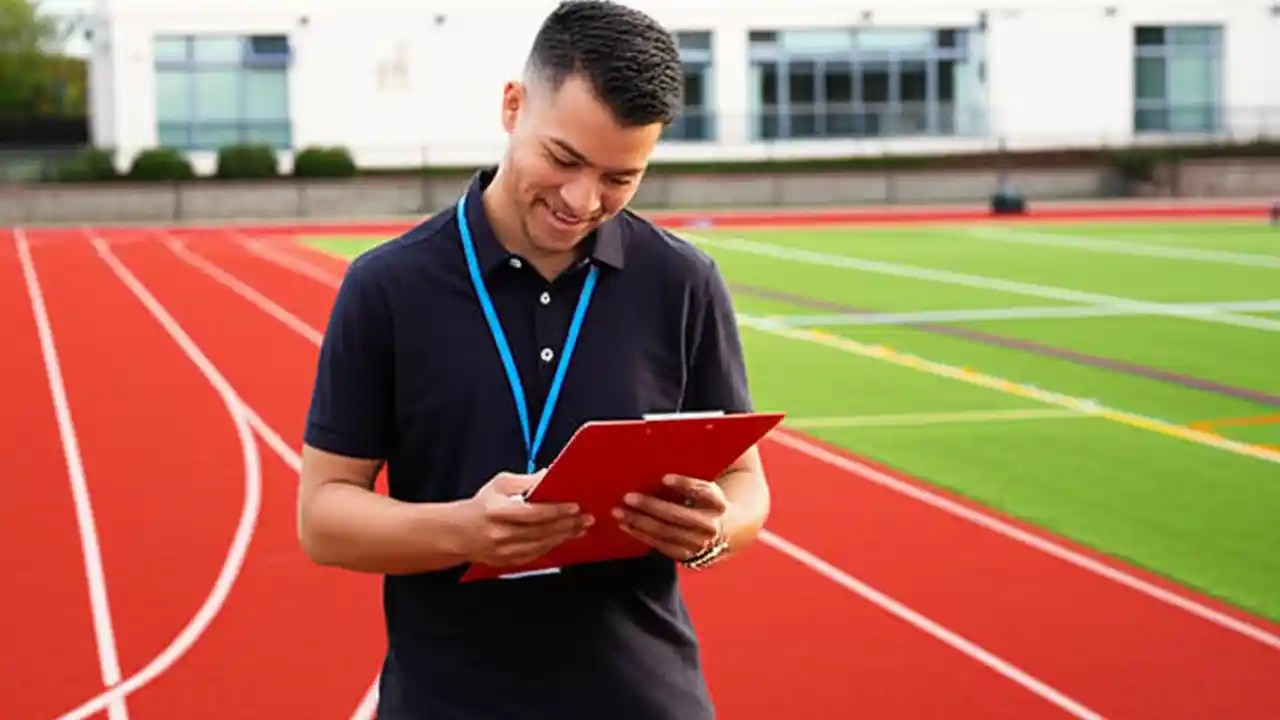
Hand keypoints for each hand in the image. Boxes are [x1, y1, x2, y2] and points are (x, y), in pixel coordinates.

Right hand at [459, 470, 593, 566]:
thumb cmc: (481, 506)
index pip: (533, 513)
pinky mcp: (509, 561)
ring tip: (580, 527)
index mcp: (498, 512)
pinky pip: (536, 555)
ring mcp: (505, 551)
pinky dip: (552, 546)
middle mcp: (501, 534)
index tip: (574, 506)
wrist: (459, 533)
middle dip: (567, 524)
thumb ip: (526, 481)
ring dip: (564, 536)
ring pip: (542, 545)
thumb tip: (550, 475)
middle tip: (586, 518)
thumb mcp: (500, 485)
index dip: (555, 510)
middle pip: (541, 531)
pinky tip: (563, 538)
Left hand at [614, 474, 727, 562]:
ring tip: (619, 511)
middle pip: (679, 515)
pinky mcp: (686, 556)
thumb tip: (667, 456)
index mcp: (719, 503)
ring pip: (665, 532)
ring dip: (639, 521)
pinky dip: (640, 534)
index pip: (704, 491)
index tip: (665, 478)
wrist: (726, 532)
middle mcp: (711, 525)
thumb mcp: (708, 489)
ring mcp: (699, 544)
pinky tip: (626, 524)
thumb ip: (691, 479)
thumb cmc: (707, 502)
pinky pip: (660, 544)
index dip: (685, 485)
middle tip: (629, 497)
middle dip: (651, 506)